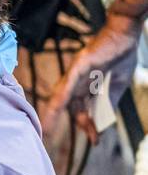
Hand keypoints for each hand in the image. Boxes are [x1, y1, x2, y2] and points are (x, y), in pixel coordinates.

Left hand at [40, 12, 139, 143]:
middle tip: (93, 138)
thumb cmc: (121, 56)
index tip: (95, 139)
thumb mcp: (117, 85)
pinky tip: (55, 108)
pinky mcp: (79, 65)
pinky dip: (61, 97)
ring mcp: (76, 73)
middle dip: (82, 123)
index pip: (82, 109)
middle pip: (73, 107)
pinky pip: (67, 83)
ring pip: (61, 96)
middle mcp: (76, 81)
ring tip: (47, 129)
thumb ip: (108, 101)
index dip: (87, 124)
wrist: (126, 34)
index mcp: (86, 87)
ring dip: (53, 114)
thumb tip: (103, 121)